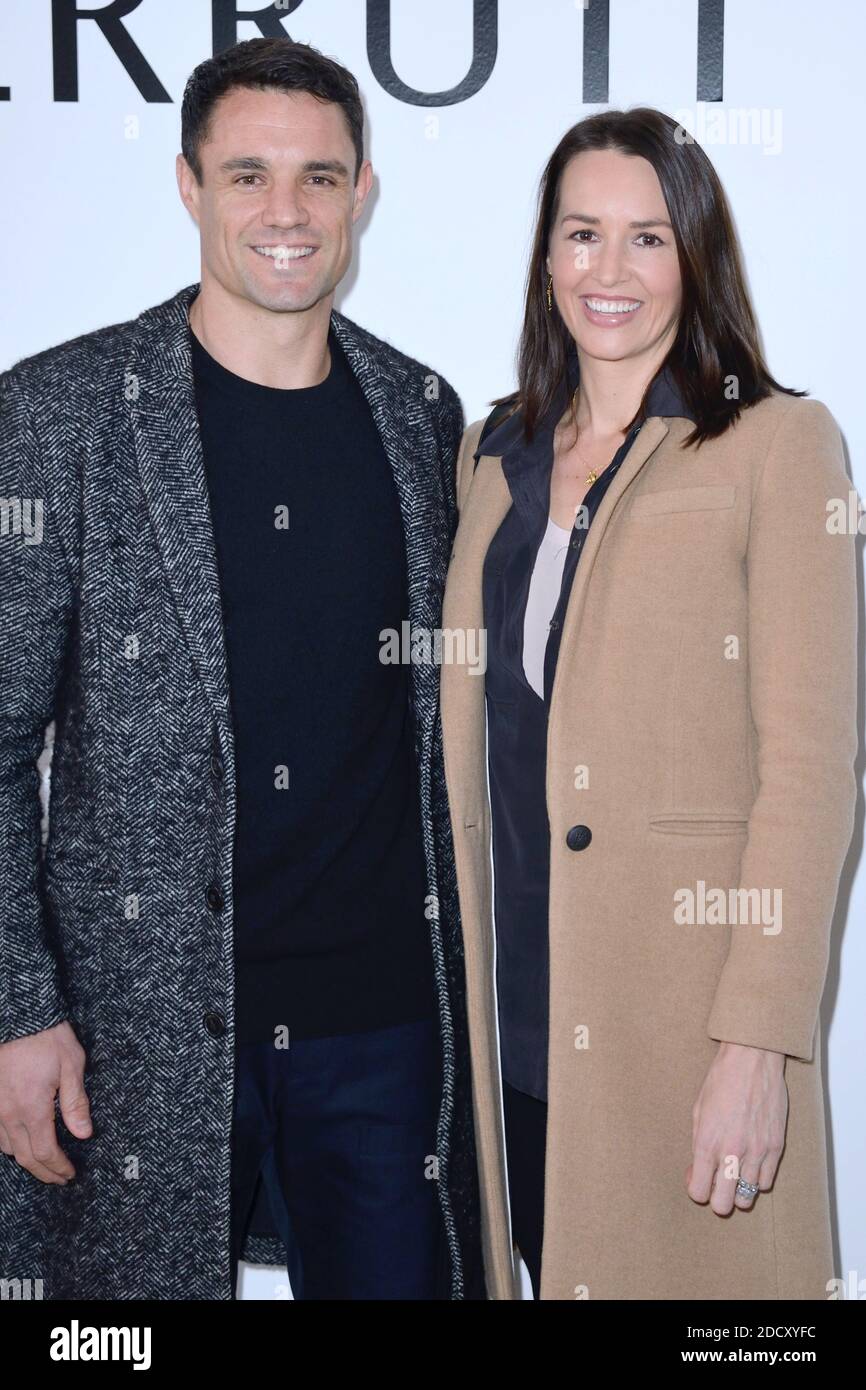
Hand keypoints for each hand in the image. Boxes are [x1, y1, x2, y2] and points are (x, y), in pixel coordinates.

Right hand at [0, 1020, 91, 1182]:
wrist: (18, 1018)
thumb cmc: (46, 1038)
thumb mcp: (71, 1065)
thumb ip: (76, 1103)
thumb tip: (84, 1134)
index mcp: (32, 1108)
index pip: (45, 1152)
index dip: (59, 1168)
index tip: (70, 1174)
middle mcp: (8, 1114)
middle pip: (25, 1158)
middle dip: (44, 1172)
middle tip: (60, 1178)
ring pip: (7, 1149)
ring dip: (26, 1160)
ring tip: (44, 1163)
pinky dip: (9, 1145)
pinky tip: (21, 1143)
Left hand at [686, 1040, 787, 1213]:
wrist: (752, 1060)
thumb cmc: (721, 1081)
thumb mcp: (698, 1111)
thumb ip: (697, 1145)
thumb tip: (697, 1171)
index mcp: (706, 1142)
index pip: (698, 1191)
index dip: (697, 1190)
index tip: (699, 1180)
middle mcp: (731, 1151)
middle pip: (723, 1204)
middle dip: (718, 1200)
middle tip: (718, 1185)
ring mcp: (756, 1151)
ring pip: (747, 1196)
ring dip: (739, 1189)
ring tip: (736, 1173)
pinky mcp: (776, 1146)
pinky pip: (767, 1181)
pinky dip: (758, 1179)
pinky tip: (752, 1164)